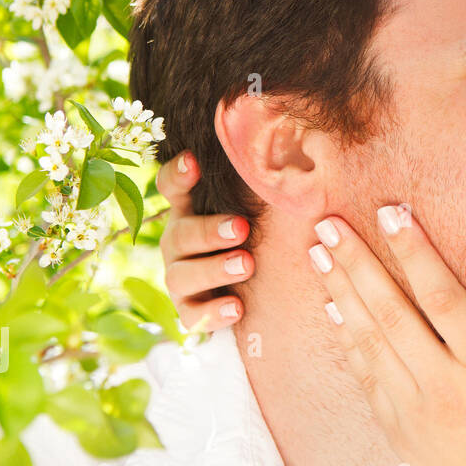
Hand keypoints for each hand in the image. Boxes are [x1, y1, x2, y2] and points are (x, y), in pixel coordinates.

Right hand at [156, 152, 254, 330]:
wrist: (255, 287)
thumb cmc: (257, 234)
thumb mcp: (256, 209)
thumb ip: (259, 186)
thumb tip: (295, 150)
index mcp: (190, 211)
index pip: (171, 188)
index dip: (176, 174)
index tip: (193, 161)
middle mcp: (178, 243)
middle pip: (179, 235)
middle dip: (210, 231)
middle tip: (241, 228)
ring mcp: (180, 277)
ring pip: (181, 275)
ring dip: (214, 269)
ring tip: (246, 264)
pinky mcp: (189, 310)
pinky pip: (191, 315)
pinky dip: (213, 312)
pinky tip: (237, 307)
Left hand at [308, 204, 465, 465]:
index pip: (445, 300)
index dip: (418, 253)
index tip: (393, 213)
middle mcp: (443, 388)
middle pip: (392, 313)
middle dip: (359, 263)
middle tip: (329, 222)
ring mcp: (414, 411)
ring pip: (369, 341)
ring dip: (340, 293)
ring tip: (317, 254)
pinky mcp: (399, 431)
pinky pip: (365, 377)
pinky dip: (345, 340)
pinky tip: (332, 310)